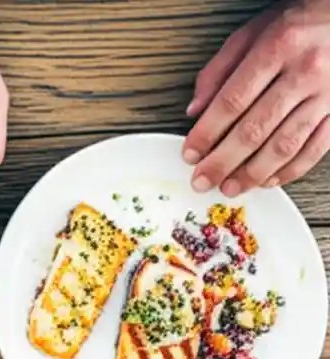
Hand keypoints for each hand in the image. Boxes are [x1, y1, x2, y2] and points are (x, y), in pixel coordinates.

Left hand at [184, 0, 329, 194]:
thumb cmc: (296, 24)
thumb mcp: (251, 33)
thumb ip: (219, 70)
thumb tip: (195, 110)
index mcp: (277, 49)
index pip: (232, 101)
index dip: (207, 133)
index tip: (190, 154)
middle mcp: (305, 72)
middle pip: (256, 128)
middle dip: (224, 161)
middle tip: (203, 180)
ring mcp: (328, 94)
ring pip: (286, 143)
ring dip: (254, 172)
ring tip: (231, 187)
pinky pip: (317, 148)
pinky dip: (291, 170)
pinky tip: (269, 180)